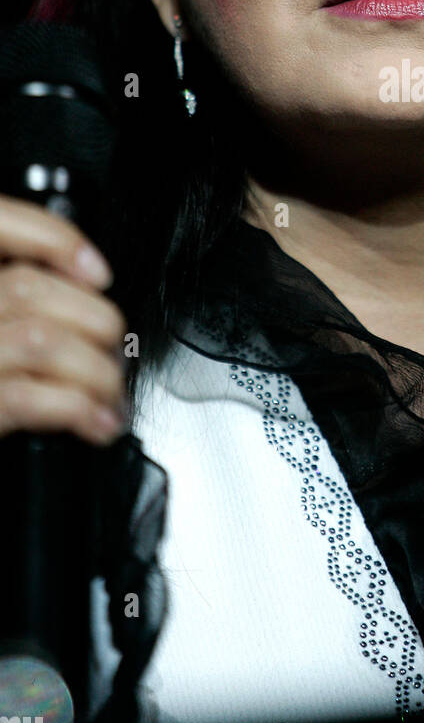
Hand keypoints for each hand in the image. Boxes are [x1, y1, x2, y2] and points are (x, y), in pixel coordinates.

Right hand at [0, 193, 127, 444]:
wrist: (2, 486)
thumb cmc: (0, 383)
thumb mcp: (6, 325)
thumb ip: (25, 302)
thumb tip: (85, 288)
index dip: (52, 237)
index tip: (98, 270)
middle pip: (30, 287)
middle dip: (94, 318)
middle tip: (113, 349)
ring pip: (40, 339)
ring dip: (95, 368)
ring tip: (111, 391)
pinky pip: (30, 398)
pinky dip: (79, 408)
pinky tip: (98, 422)